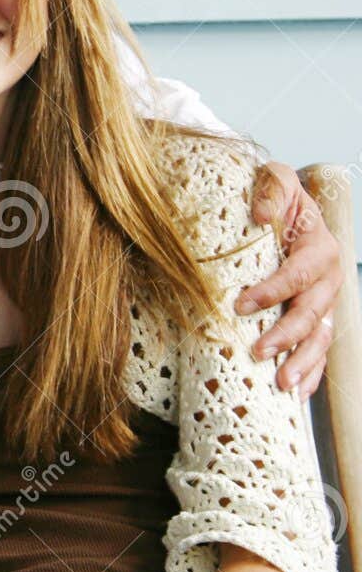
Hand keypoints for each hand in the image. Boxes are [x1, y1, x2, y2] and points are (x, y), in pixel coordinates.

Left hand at [235, 162, 340, 399]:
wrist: (283, 205)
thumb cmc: (275, 195)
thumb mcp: (274, 179)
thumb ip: (271, 189)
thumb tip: (259, 215)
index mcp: (320, 247)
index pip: (298, 274)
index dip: (273, 290)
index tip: (242, 304)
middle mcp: (328, 277)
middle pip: (313, 312)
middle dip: (288, 335)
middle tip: (259, 352)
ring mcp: (325, 300)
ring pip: (320, 337)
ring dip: (303, 362)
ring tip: (283, 385)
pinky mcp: (317, 315)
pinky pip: (319, 348)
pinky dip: (311, 371)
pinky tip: (297, 391)